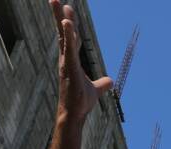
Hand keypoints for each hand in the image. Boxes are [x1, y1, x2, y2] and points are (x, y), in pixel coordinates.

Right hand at [49, 1, 111, 123]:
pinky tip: (67, 22)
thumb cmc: (80, 103)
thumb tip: (111, 81)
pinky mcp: (69, 68)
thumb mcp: (96, 90)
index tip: (66, 9)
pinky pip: (69, 47)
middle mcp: (65, 59)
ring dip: (62, 20)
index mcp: (70, 61)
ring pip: (64, 36)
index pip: (69, 38)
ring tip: (59, 3)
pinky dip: (68, 34)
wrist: (74, 115)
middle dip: (59, 16)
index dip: (69, 24)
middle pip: (62, 32)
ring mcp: (66, 62)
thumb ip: (102, 84)